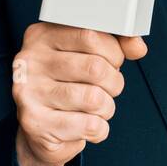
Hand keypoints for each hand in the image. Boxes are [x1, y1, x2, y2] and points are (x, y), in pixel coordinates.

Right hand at [11, 24, 147, 165]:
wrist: (39, 130)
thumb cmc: (68, 86)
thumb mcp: (88, 57)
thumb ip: (114, 46)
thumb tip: (137, 46)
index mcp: (42, 36)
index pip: (90, 35)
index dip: (114, 52)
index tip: (114, 62)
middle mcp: (29, 61)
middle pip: (95, 68)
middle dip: (114, 82)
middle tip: (108, 88)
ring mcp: (28, 92)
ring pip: (94, 99)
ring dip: (107, 108)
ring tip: (97, 109)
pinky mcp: (35, 123)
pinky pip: (89, 125)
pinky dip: (99, 129)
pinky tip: (87, 126)